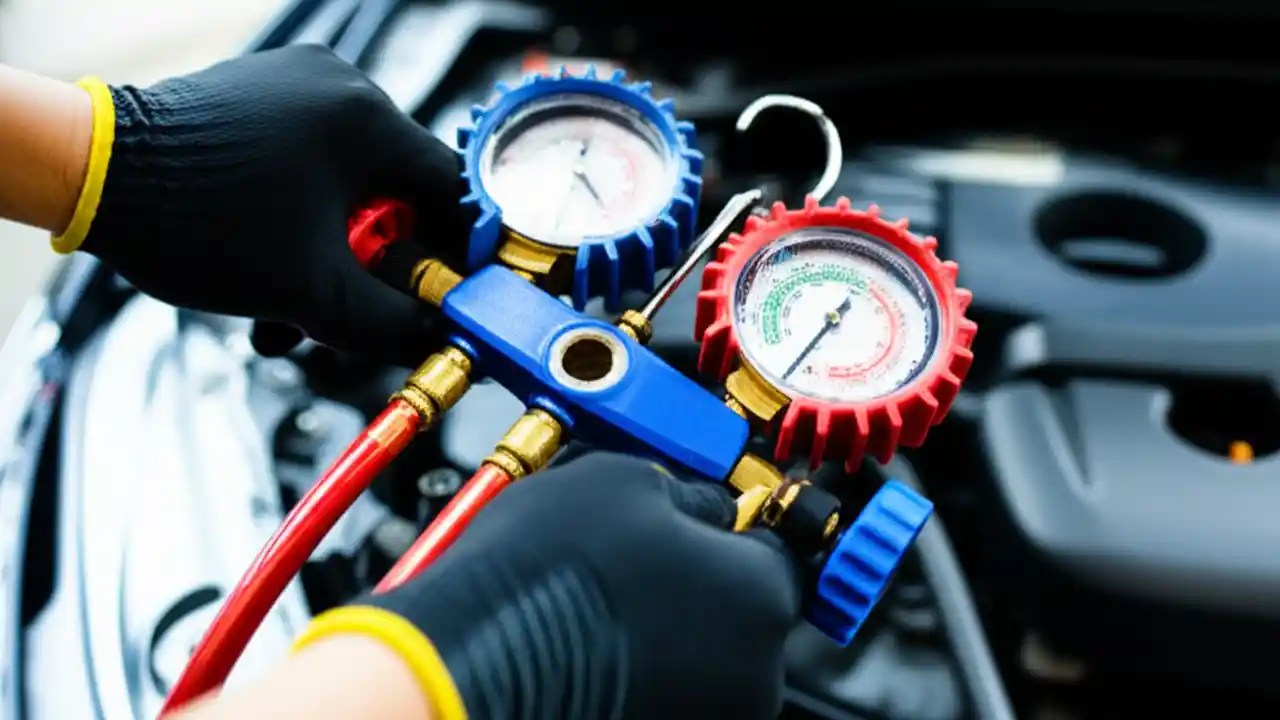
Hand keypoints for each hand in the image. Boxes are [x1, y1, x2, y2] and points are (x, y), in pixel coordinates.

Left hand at [77, 44, 467, 364]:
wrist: (92, 181)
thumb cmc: (195, 219)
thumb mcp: (313, 292)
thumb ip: (390, 323)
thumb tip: (432, 336)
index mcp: (366, 119)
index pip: (450, 190)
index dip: (457, 252)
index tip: (449, 291)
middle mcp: (337, 88)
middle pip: (396, 193)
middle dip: (379, 264)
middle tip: (359, 311)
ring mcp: (293, 87)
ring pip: (350, 187)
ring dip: (336, 254)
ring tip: (296, 305)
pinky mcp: (258, 99)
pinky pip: (309, 167)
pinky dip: (305, 222)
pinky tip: (274, 268)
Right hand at [301, 452, 801, 718]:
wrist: (471, 656)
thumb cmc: (544, 573)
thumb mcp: (626, 479)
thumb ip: (686, 489)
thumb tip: (698, 500)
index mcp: (762, 599)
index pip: (779, 549)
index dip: (736, 524)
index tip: (710, 517)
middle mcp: (752, 675)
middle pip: (740, 610)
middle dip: (699, 578)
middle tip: (638, 551)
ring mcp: (703, 716)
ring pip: (700, 655)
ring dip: (667, 625)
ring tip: (600, 594)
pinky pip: (665, 687)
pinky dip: (638, 664)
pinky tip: (590, 635)